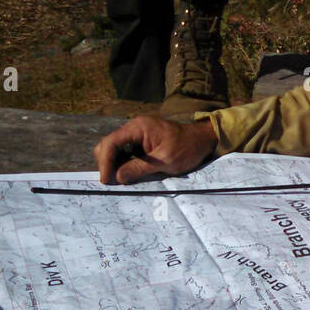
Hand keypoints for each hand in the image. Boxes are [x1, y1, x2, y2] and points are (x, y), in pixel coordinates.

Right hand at [94, 116, 217, 185]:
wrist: (204, 139)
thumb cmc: (188, 148)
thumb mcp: (165, 161)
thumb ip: (140, 168)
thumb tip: (118, 178)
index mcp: (138, 127)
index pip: (111, 143)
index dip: (105, 162)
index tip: (106, 180)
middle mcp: (134, 127)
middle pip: (108, 144)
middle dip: (106, 162)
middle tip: (110, 182)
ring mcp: (137, 133)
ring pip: (114, 148)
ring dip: (113, 163)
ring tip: (116, 180)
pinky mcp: (141, 140)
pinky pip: (124, 150)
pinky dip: (121, 162)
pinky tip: (125, 173)